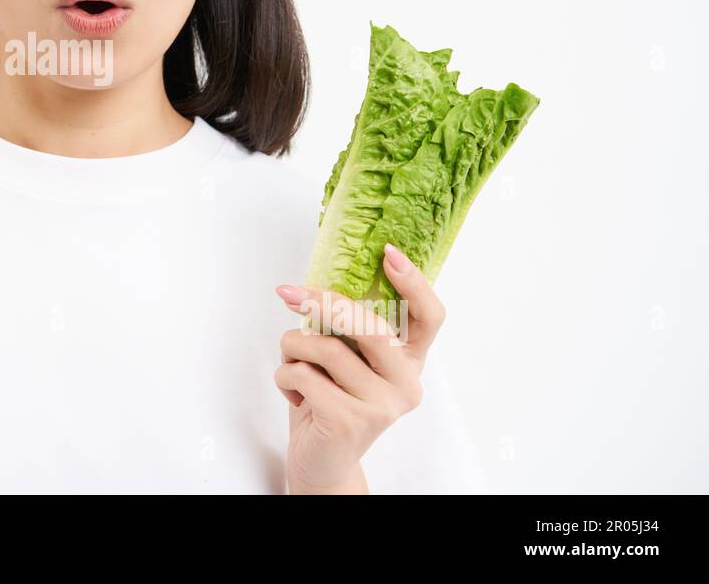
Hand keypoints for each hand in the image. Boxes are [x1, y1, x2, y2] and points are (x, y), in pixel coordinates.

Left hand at [274, 243, 446, 492]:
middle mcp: (406, 384)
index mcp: (409, 361)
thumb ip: (346, 328)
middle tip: (288, 293)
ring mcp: (383, 405)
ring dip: (293, 346)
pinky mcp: (352, 421)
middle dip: (321, 302)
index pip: (430, 317)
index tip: (389, 254)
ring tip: (290, 361)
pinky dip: (285, 375)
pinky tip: (292, 393)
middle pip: (368, 324)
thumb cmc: (329, 400)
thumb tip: (314, 283)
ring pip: (327, 348)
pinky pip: (305, 375)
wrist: (322, 461)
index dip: (415, 283)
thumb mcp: (344, 360)